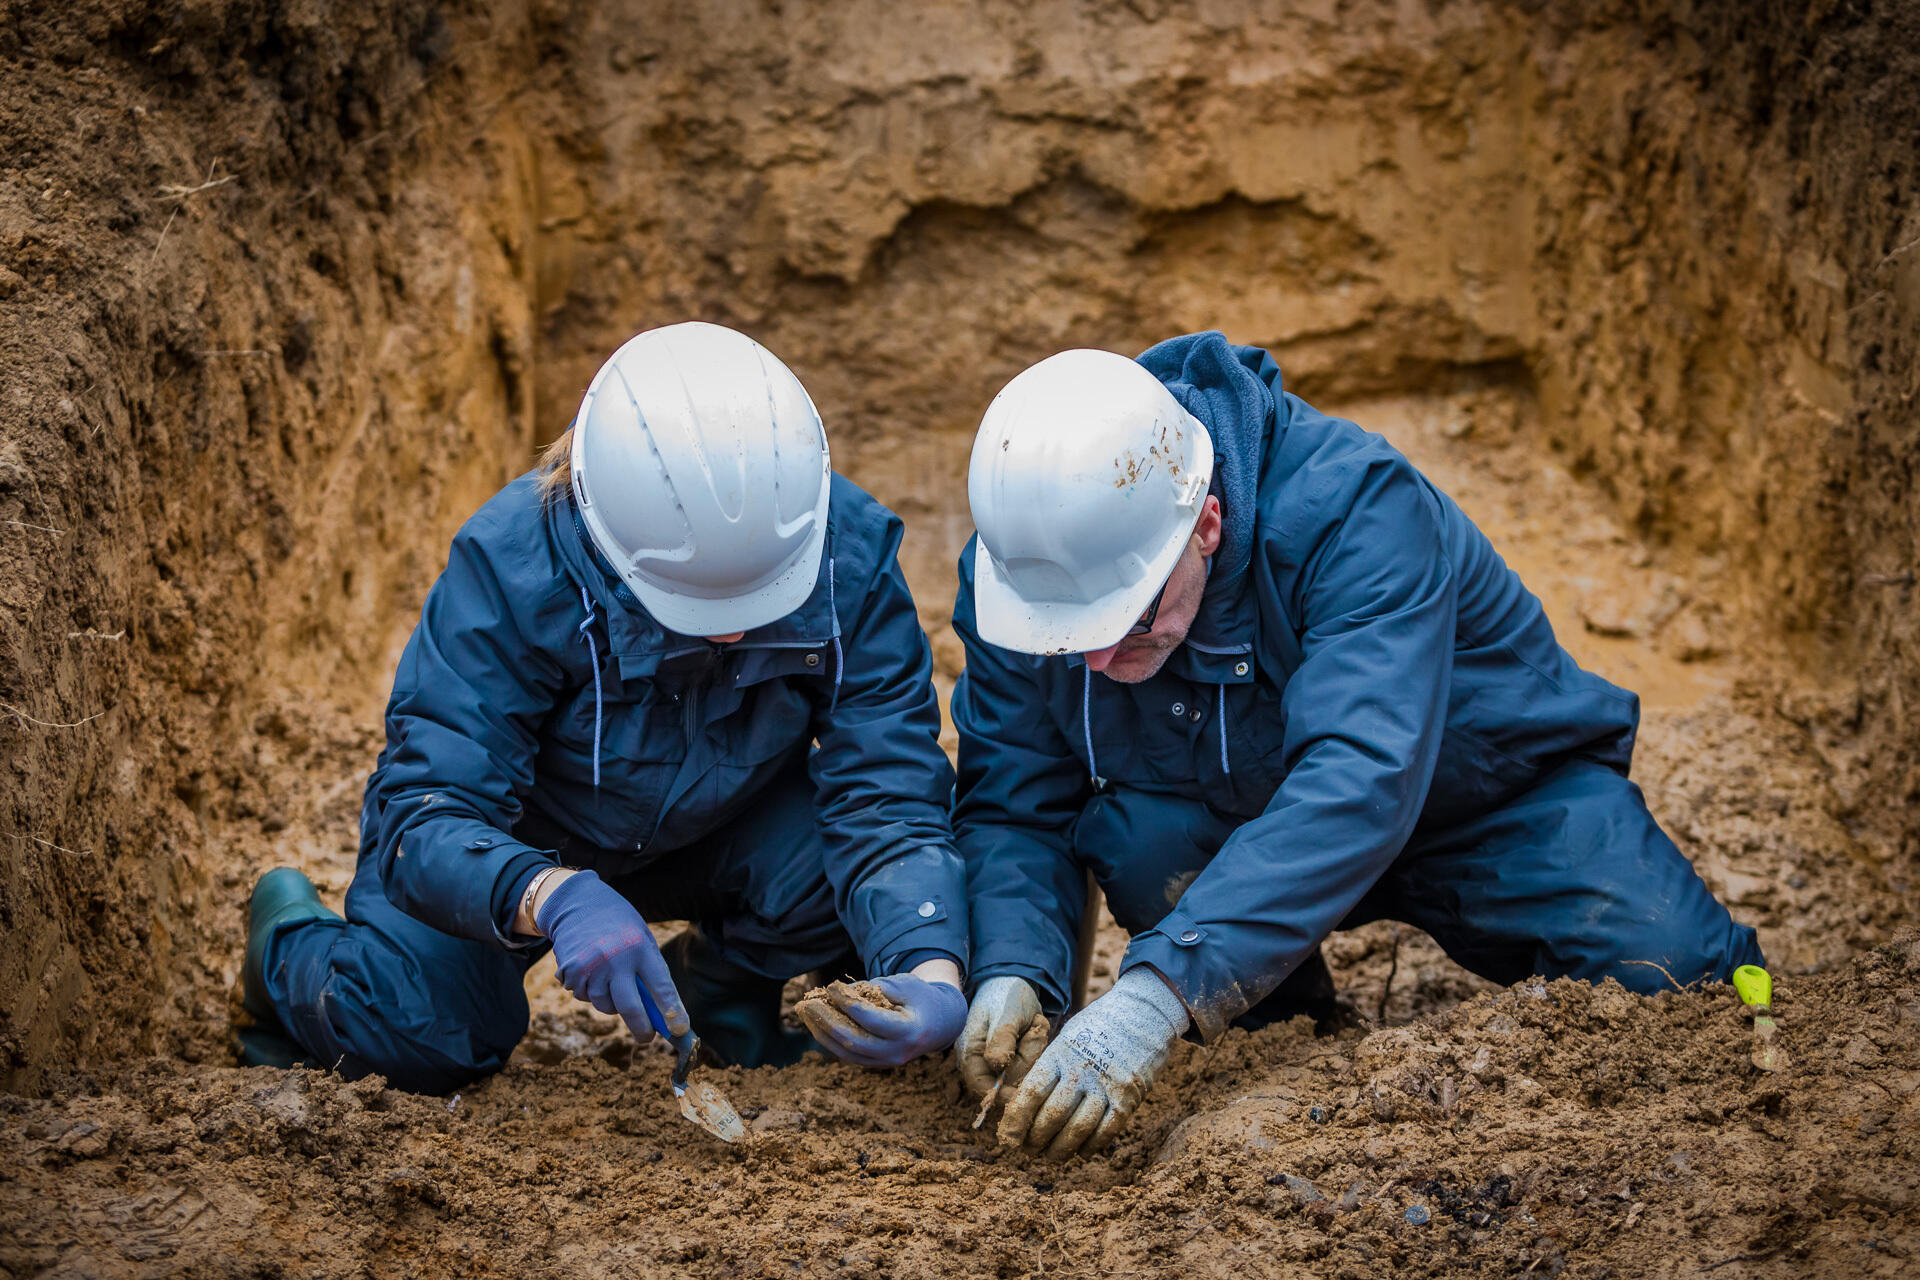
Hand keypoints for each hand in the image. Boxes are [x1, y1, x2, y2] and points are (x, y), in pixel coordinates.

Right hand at [535, 869, 689, 1045]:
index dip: (672, 1011)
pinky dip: (591, 992)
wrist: (576, 903)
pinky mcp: (569, 973)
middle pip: (630, 1007)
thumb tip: (659, 1011)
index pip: (660, 986)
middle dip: (642, 1028)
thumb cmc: (619, 923)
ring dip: (612, 1003)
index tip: (680, 1029)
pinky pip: (584, 997)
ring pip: (605, 1005)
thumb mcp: (641, 937)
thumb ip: (650, 970)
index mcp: (639, 947)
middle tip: (648, 1037)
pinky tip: (592, 970)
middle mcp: (613, 959)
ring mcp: (589, 967)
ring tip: (612, 978)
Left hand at [796, 974, 966, 1067]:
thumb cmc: (921, 998)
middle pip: (854, 1041)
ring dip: (821, 1032)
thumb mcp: (905, 984)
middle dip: (826, 1021)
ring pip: (846, 1053)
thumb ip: (876, 988)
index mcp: (909, 1032)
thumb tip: (840, 993)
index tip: (832, 986)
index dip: (848, 1003)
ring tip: (804, 1011)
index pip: (871, 1020)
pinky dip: (829, 1039)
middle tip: (807, 1002)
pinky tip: (815, 1022)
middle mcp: (897, 1053)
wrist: (939, 1024)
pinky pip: (847, 1055)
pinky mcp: (876, 1064)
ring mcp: (886, 1063)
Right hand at [957, 976, 1048, 1098]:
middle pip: (1008, 1083)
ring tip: (1032, 1024)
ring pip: (1023, 1072)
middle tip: (1031, 1030)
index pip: (982, 1088)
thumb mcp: (1007, 1014)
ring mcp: (1000, 1061)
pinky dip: (1037, 1045)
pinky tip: (1034, 1027)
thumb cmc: (1005, 995)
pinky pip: (1032, 1062)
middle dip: (1026, 1059)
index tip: (1026, 1085)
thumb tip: (996, 1065)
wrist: (1013, 981)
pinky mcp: (1015, 1058)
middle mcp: (982, 1062)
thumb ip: (1002, 1038)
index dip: (1003, 1094)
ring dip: (1034, 1048)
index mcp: (971, 1053)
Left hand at [997, 967, 1187, 1157]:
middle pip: (1052, 1116)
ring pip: (1078, 1129)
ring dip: (1060, 1149)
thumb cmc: (1098, 1027)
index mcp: (1060, 1054)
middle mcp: (1081, 1070)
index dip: (1016, 1120)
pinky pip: (1106, 1131)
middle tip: (1028, 1150)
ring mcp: (1107, 1085)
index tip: (1007, 1137)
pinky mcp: (1128, 1097)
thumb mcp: (1067, 1038)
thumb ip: (1049, 1068)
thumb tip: (1024, 1104)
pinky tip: (1081, 1151)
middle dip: (1035, 1140)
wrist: (1143, 1011)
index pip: (1031, 1093)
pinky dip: (1091, 1146)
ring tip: (1051, 1157)